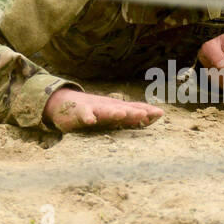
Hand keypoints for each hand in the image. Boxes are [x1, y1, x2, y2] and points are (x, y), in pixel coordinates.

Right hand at [42, 88, 162, 132]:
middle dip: (133, 112)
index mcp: (117, 109)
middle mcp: (107, 107)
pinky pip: (82, 115)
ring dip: (112, 112)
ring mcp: (93, 109)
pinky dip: (86, 116)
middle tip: (145, 114)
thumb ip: (133, 116)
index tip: (159, 113)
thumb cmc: (94, 110)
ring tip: (121, 113)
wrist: (64, 102)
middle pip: (122, 109)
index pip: (134, 110)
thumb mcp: (114, 113)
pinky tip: (90, 120)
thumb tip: (156, 116)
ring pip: (104, 111)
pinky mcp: (78, 113)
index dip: (146, 111)